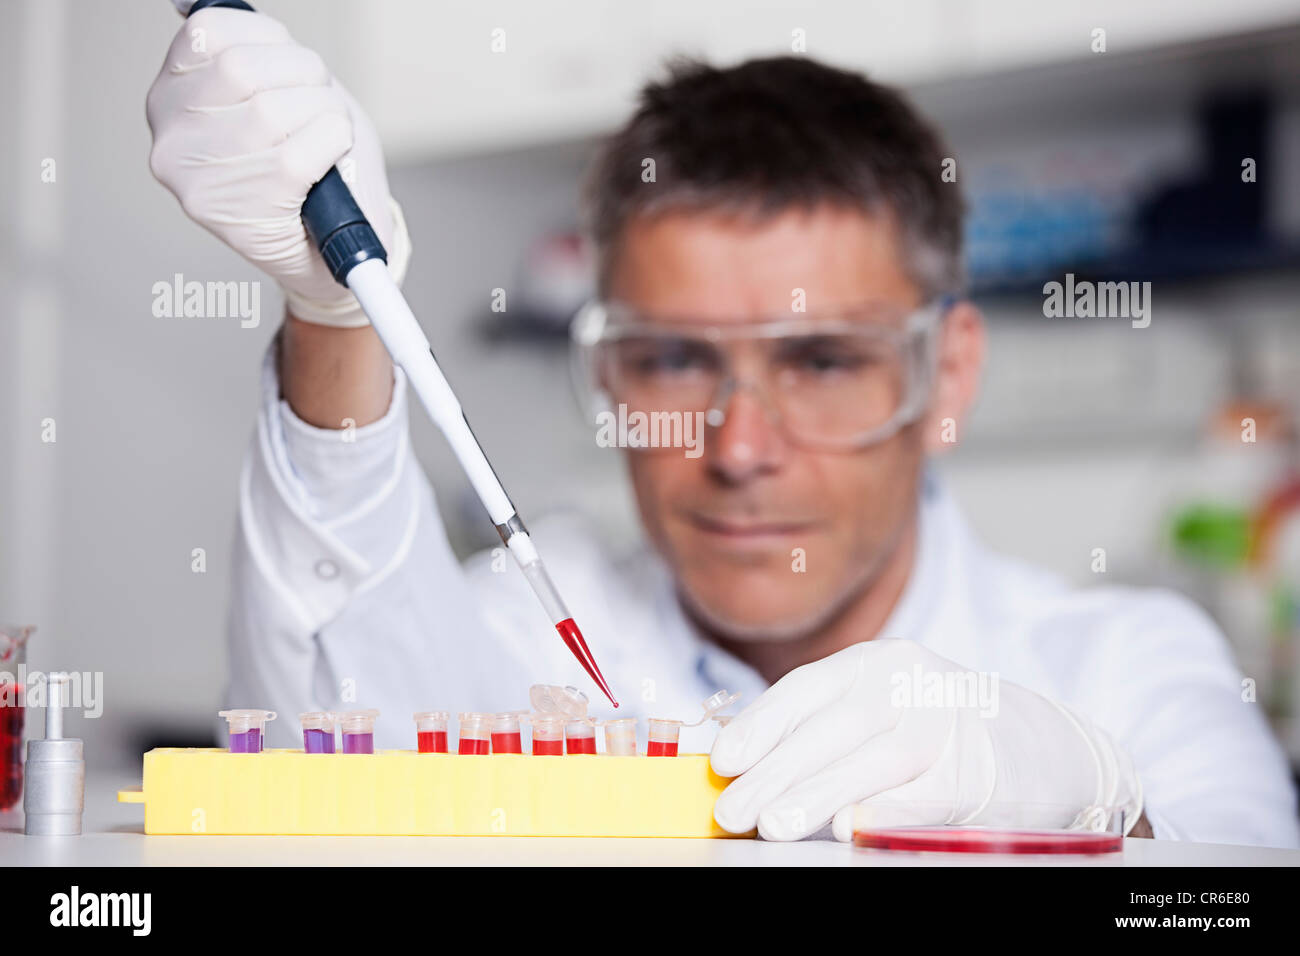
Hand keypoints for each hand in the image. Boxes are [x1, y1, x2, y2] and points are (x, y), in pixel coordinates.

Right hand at [146, 6, 407, 326]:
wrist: (331, 254)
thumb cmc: (310, 167)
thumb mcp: (273, 98)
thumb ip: (249, 55)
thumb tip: (202, 4)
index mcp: (170, 100)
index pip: (208, 32)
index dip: (268, 38)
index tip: (290, 66)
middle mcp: (171, 140)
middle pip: (243, 69)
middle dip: (305, 76)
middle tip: (319, 106)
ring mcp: (200, 180)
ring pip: (275, 108)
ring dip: (324, 112)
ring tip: (326, 138)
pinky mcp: (241, 211)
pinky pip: (301, 150)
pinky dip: (333, 144)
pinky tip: (329, 163)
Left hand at [710, 640, 1141, 840]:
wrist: (1037, 745)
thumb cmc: (931, 729)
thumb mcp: (876, 709)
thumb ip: (819, 731)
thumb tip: (747, 772)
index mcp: (876, 662)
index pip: (806, 689)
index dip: (761, 725)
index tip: (723, 761)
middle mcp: (911, 683)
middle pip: (832, 728)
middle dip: (776, 772)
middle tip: (734, 809)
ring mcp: (947, 725)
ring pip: (872, 760)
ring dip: (818, 794)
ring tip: (775, 825)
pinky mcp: (976, 772)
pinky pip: (920, 795)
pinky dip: (881, 811)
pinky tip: (845, 827)